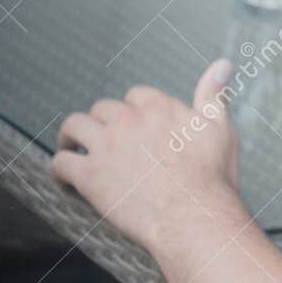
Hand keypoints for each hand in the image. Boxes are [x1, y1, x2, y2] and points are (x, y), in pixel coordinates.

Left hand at [51, 60, 246, 249]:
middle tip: (103, 140)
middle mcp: (129, 120)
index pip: (135, 95)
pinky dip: (59, 170)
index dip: (134, 111)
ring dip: (71, 137)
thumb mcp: (221, 129)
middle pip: (102, 109)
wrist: (195, 217)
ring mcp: (106, 146)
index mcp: (159, 107)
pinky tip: (65, 179)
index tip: (134, 126)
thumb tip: (222, 65)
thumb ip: (213, 95)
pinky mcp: (89, 175)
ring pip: (74, 127)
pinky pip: (60, 163)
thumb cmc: (212, 178)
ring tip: (74, 148)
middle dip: (102, 123)